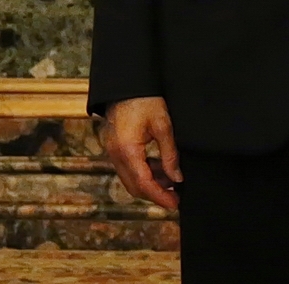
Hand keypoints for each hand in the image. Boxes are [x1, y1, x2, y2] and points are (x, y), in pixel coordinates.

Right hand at [102, 96, 181, 210]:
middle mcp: (115, 155)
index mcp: (127, 151)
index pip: (143, 184)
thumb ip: (169, 154)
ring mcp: (112, 151)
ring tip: (172, 183)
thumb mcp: (163, 125)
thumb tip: (176, 178)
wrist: (127, 83)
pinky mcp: (114, 147)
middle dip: (155, 195)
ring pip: (130, 179)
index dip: (160, 197)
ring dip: (149, 184)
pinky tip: (159, 169)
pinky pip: (128, 168)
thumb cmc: (146, 100)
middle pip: (134, 186)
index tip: (175, 204)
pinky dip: (143, 172)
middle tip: (175, 198)